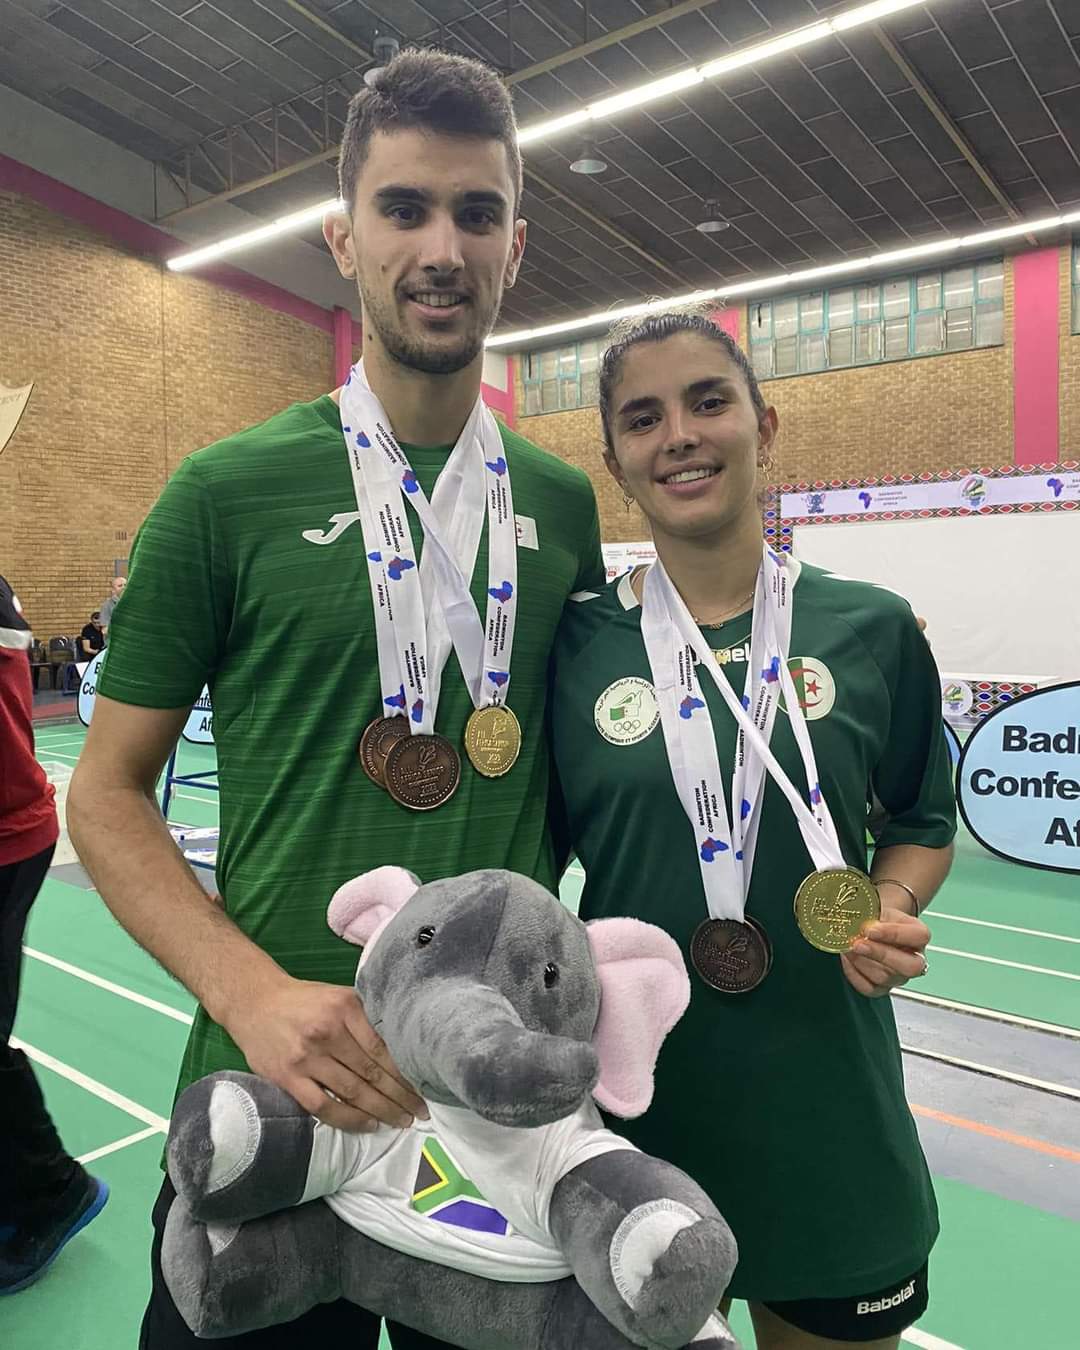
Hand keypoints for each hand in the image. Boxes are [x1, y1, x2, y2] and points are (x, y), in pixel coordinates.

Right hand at [227, 975, 427, 1132]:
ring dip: (380, 1110)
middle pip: (372, 1072)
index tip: (423, 1088)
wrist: (253, 1001)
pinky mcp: (288, 1078)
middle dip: (400, 1096)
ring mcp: (306, 1057)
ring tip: (400, 1121)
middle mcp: (327, 1032)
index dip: (405, 1072)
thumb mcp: (339, 996)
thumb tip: (401, 1047)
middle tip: (420, 1112)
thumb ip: (365, 1018)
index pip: (383, 1047)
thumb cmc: (303, 1000)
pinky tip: (367, 1124)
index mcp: (345, 1008)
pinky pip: (323, 1106)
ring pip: (352, 1091)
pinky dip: (348, 1118)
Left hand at [840, 906, 929, 998]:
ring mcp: (900, 977)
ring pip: (885, 978)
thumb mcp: (880, 909)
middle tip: (858, 944)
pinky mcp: (882, 988)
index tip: (870, 928)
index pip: (918, 936)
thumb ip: (873, 915)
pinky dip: (854, 974)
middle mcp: (915, 959)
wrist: (871, 925)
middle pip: (911, 967)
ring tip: (847, 947)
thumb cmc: (877, 917)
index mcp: (919, 935)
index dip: (894, 934)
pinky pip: (869, 988)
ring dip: (861, 962)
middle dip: (881, 955)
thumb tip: (856, 923)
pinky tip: (847, 959)